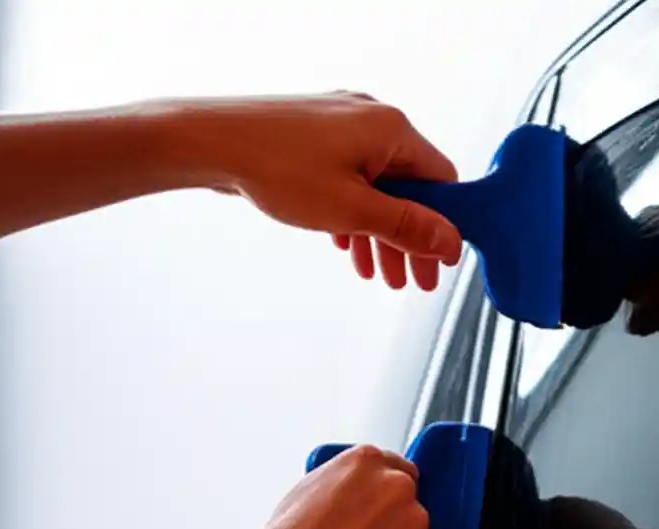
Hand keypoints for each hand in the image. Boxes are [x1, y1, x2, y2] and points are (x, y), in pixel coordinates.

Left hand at [167, 92, 462, 289]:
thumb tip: (450, 241)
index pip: (441, 180)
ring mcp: (341, 124)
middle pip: (409, 186)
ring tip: (375, 273)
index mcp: (391, 128)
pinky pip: (349, 177)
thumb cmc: (276, 167)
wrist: (208, 142)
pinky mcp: (315, 134)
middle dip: (408, 237)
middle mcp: (371, 118)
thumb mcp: (352, 210)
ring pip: (376, 186)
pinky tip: (345, 244)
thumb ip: (407, 227)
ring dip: (379, 231)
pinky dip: (352, 212)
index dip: (444, 225)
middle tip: (409, 280)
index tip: (438, 261)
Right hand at [232, 444, 431, 528]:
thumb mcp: (303, 496)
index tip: (378, 509)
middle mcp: (396, 487)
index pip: (396, 468)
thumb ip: (341, 486)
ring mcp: (414, 526)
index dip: (383, 494)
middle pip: (407, 502)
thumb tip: (353, 495)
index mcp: (365, 462)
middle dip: (391, 523)